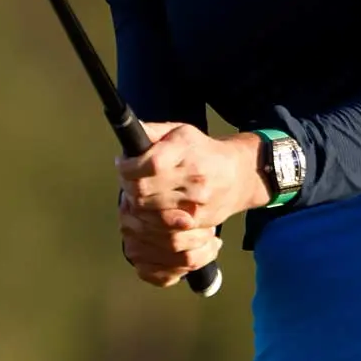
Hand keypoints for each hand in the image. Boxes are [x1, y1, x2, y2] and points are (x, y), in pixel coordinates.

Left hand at [114, 121, 271, 286]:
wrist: (239, 175)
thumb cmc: (203, 150)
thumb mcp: (180, 132)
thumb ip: (152, 132)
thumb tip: (128, 136)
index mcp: (187, 150)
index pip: (150, 164)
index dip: (128, 167)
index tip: (122, 165)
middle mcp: (194, 176)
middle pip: (144, 190)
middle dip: (127, 186)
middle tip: (126, 180)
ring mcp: (197, 202)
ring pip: (150, 213)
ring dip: (136, 206)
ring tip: (137, 195)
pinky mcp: (198, 222)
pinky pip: (163, 228)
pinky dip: (150, 221)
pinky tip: (149, 210)